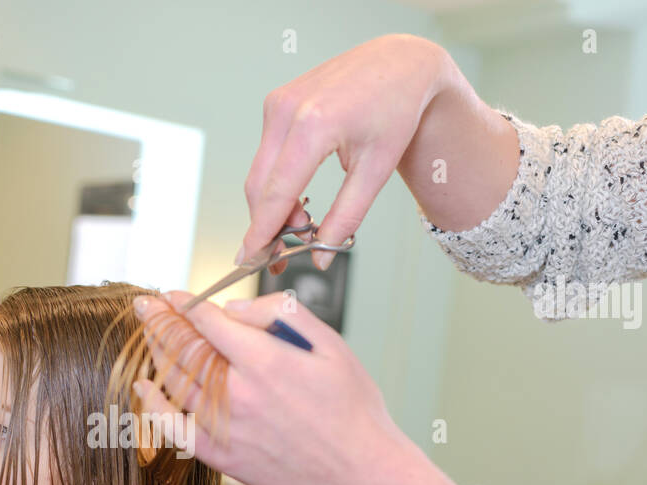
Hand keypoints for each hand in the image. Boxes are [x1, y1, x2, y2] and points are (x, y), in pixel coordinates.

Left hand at [131, 291, 468, 484]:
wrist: (361, 473)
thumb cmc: (353, 408)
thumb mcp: (332, 345)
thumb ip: (283, 315)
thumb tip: (236, 310)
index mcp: (265, 361)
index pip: (209, 323)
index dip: (185, 304)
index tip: (171, 295)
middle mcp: (238, 393)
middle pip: (184, 349)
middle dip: (160, 323)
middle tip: (144, 307)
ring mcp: (226, 428)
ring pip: (176, 383)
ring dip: (156, 355)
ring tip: (148, 336)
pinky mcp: (222, 457)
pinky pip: (175, 429)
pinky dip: (155, 406)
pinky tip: (143, 388)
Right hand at [240, 34, 452, 272]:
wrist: (399, 63)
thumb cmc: (395, 108)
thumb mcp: (376, 170)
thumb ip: (346, 217)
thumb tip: (321, 255)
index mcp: (313, 125)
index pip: (276, 193)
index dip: (261, 232)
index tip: (248, 259)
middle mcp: (287, 110)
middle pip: (260, 186)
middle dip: (266, 224)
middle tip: (282, 253)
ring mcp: (277, 103)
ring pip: (259, 172)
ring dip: (272, 204)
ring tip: (303, 220)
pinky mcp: (276, 102)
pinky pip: (266, 154)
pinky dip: (276, 180)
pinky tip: (298, 191)